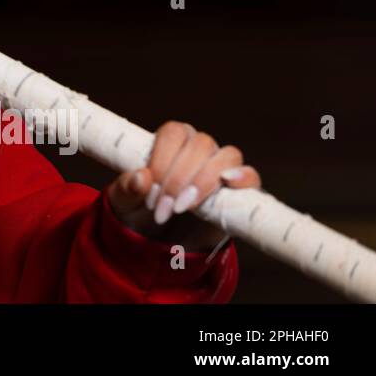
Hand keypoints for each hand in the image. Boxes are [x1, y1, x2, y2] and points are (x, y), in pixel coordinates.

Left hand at [105, 121, 261, 254]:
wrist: (161, 241)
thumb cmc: (140, 211)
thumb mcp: (124, 202)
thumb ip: (127, 188)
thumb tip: (141, 178)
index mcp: (171, 141)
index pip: (174, 133)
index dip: (163, 160)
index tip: (152, 191)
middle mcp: (199, 149)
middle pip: (200, 144)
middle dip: (179, 178)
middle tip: (163, 208)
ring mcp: (222, 169)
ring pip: (227, 155)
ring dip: (205, 180)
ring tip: (184, 207)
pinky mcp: (240, 193)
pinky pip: (252, 176)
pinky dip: (245, 177)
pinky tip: (229, 183)